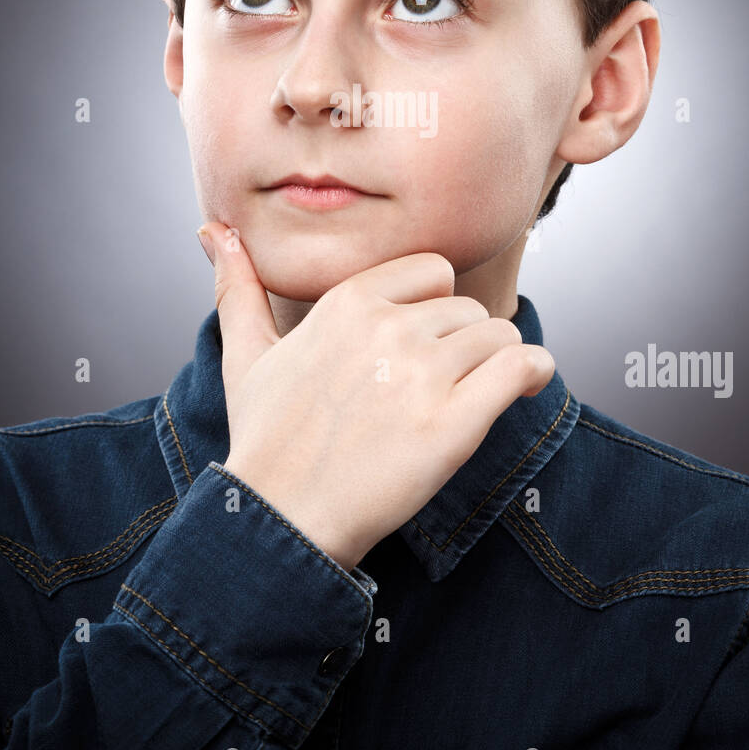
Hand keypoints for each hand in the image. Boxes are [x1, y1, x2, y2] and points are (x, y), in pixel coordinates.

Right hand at [197, 222, 554, 572]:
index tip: (428, 340)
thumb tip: (213, 229)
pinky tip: (530, 384)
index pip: (432, 271)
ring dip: (497, 362)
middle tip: (444, 384)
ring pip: (498, 335)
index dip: (435, 306)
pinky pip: (520, 368)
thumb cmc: (266, 440)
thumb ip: (237, 287)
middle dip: (464, 343)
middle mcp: (387, 328)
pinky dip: (535, 372)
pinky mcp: (453, 424)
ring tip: (480, 393)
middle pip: (467, 308)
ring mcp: (421, 374)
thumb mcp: (244, 355)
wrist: (281, 521)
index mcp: (347, 302)